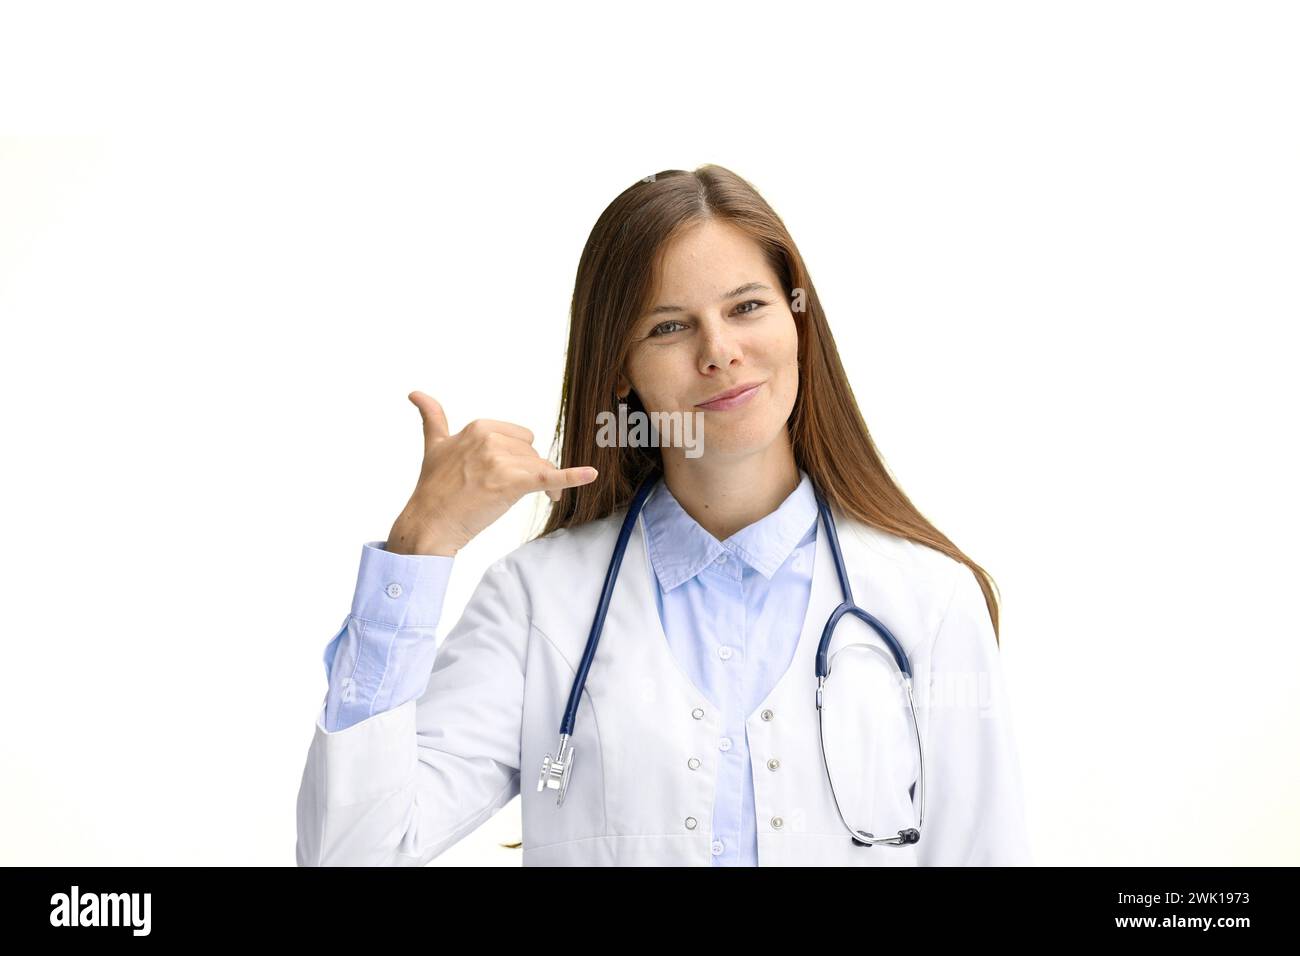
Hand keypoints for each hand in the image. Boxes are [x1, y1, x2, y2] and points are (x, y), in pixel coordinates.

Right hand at [385, 390, 597, 555]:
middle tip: (507, 492)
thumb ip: (432, 416)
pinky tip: (590, 475)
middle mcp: (491, 439)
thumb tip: (415, 393)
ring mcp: (501, 461)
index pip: (521, 438)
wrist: (429, 522)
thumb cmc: (433, 487)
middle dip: (528, 472)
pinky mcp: (512, 484)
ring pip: (540, 468)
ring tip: (524, 500)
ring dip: (541, 485)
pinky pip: (548, 477)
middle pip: (532, 453)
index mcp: (480, 426)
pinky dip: (571, 476)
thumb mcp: (434, 445)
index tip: (509, 474)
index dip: (519, 457)